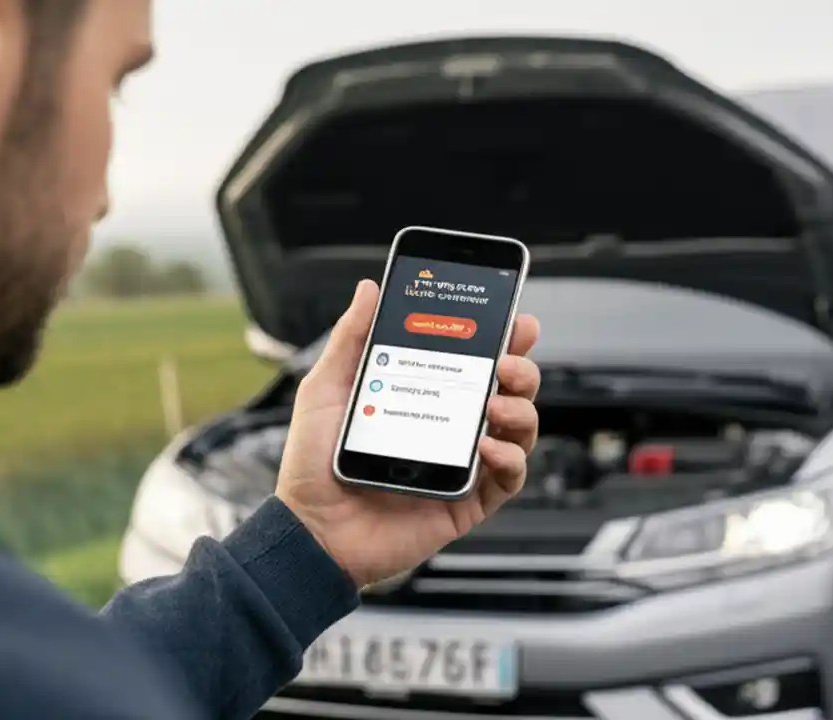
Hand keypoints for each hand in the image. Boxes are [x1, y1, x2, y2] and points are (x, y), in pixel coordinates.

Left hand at [276, 280, 540, 588]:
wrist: (310, 528)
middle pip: (508, 391)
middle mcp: (448, 429)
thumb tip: (371, 288)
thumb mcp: (326, 389)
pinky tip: (486, 446)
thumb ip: (351, 338)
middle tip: (509, 360)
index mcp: (423, 398)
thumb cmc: (314, 464)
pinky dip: (509, 459)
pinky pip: (508, 479)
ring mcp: (461, 465)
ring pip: (518, 431)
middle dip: (521, 369)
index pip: (473, 362)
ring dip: (520, 410)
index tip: (516, 320)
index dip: (502, 340)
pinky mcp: (466, 502)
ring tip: (494, 402)